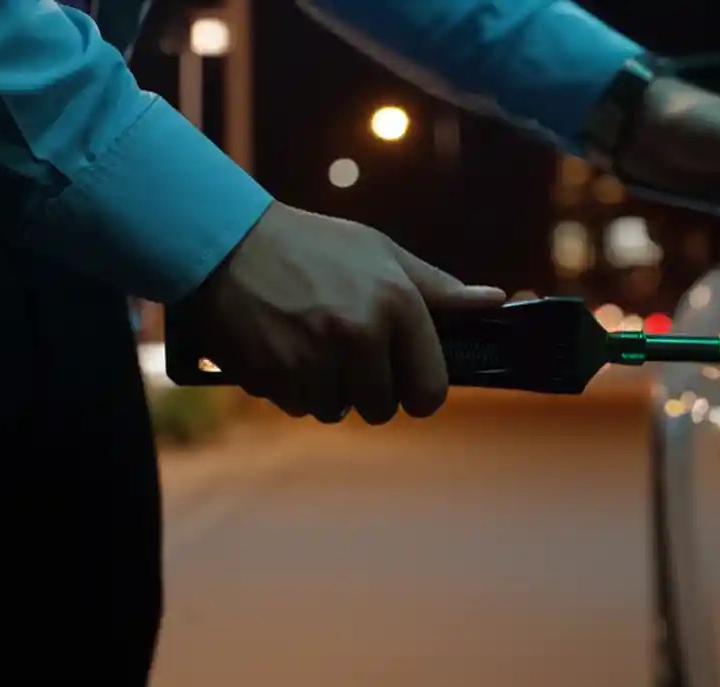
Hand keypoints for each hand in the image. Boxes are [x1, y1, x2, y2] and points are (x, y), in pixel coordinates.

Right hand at [178, 201, 505, 423]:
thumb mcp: (381, 254)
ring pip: (336, 410)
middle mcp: (359, 335)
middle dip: (367, 388)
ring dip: (326, 388)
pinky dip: (291, 387)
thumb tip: (495, 302)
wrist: (224, 242)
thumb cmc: (312, 246)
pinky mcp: (274, 377)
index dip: (418, 390)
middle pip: (382, 408)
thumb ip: (438, 289)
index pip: (430, 391)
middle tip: (346, 350)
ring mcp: (314, 359)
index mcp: (395, 304)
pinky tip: (282, 346)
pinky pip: (297, 406)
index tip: (404, 378)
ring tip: (309, 341)